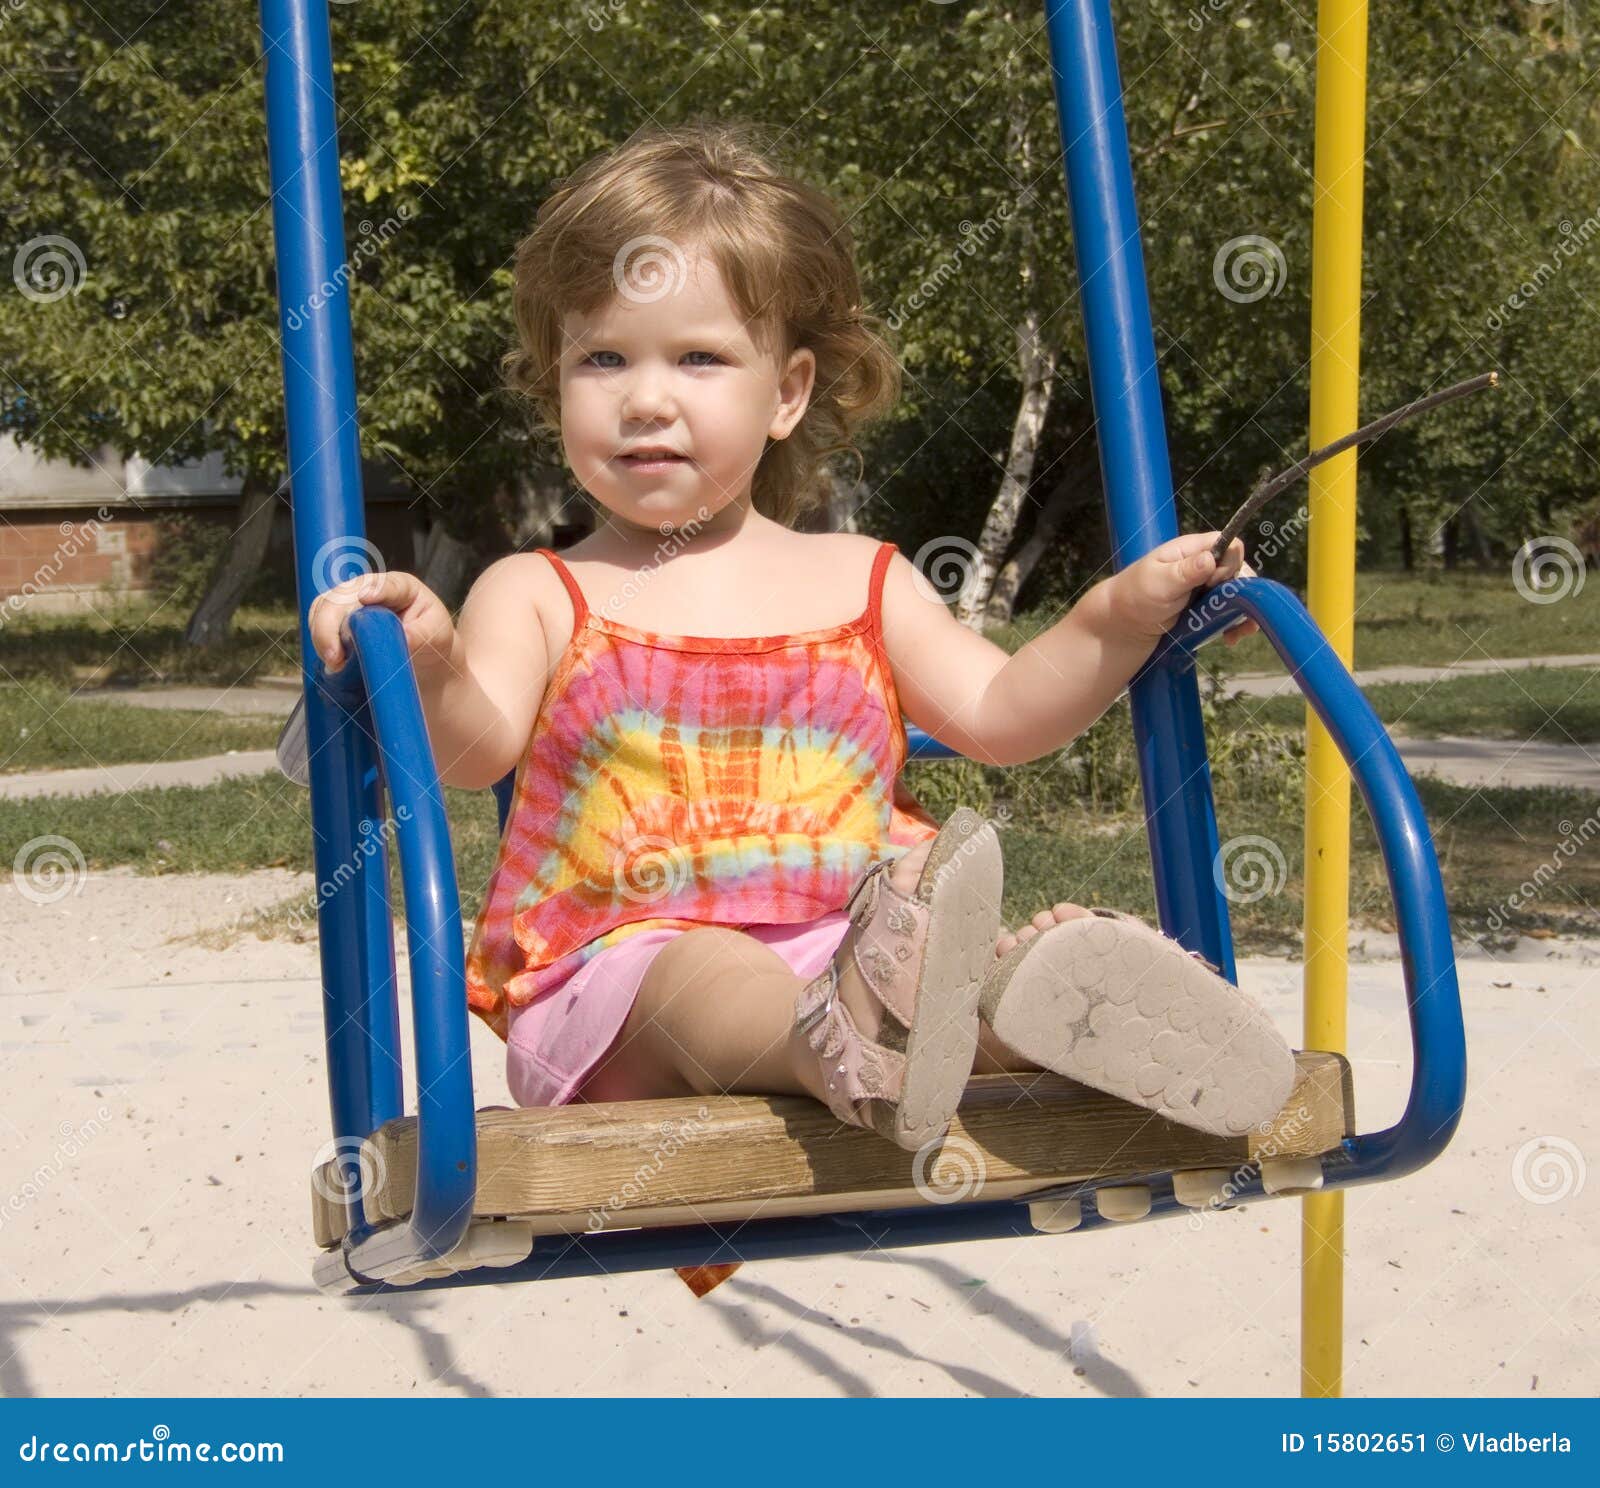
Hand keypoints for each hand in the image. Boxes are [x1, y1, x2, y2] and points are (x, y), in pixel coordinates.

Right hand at [308, 570, 456, 675]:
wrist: (422, 658)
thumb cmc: (432, 640)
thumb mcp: (438, 636)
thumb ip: (423, 634)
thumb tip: (404, 637)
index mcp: (401, 587)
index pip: (389, 585)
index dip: (376, 590)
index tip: (365, 598)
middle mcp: (369, 588)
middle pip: (342, 595)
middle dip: (332, 623)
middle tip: (336, 656)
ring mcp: (350, 603)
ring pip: (323, 608)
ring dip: (322, 635)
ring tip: (333, 662)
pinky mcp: (337, 621)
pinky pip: (318, 624)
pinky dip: (320, 642)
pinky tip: (330, 662)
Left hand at [1104, 532, 1258, 643]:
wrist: (1124, 624)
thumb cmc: (1135, 596)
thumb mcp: (1159, 582)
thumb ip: (1186, 571)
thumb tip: (1210, 559)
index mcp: (1193, 550)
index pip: (1230, 545)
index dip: (1230, 564)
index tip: (1214, 583)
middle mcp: (1204, 565)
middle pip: (1239, 570)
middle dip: (1242, 591)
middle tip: (1227, 610)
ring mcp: (1207, 587)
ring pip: (1238, 592)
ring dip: (1244, 610)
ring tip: (1238, 632)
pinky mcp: (1207, 607)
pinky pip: (1230, 610)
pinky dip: (1235, 622)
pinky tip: (1231, 637)